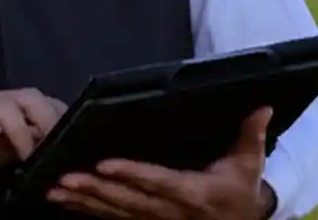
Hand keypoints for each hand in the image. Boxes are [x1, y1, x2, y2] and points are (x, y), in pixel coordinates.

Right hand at [0, 88, 67, 218]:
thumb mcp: (2, 158)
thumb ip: (27, 148)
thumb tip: (59, 152)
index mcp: (6, 110)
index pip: (41, 102)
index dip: (60, 114)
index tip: (76, 135)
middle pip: (27, 96)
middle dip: (46, 118)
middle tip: (55, 144)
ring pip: (2, 105)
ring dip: (20, 128)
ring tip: (27, 152)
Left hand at [45, 106, 276, 218]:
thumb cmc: (240, 192)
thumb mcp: (250, 165)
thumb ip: (250, 135)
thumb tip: (261, 107)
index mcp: (192, 193)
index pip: (157, 181)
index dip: (131, 174)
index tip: (106, 164)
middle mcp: (168, 211)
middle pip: (127, 200)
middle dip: (95, 190)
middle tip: (66, 178)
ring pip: (114, 213)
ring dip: (84, 202)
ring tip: (56, 190)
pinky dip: (88, 211)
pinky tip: (66, 202)